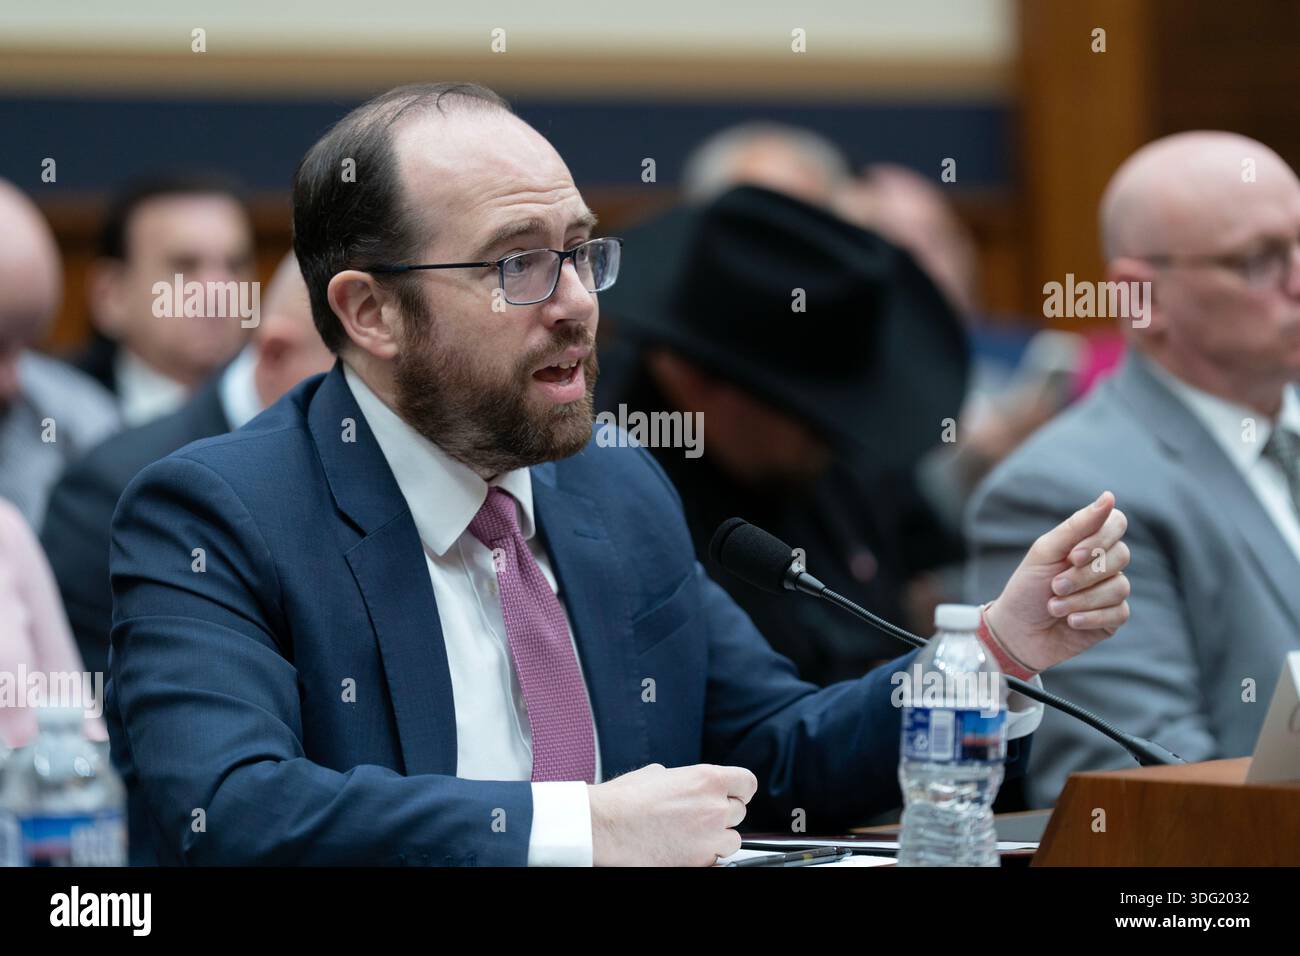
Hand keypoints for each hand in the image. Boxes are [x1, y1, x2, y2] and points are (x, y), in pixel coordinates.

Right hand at [587, 762, 757, 865]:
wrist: (606, 827)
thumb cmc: (625, 800)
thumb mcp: (659, 774)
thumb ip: (686, 780)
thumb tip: (690, 786)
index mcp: (707, 780)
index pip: (747, 783)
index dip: (739, 788)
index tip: (734, 793)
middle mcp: (714, 808)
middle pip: (739, 812)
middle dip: (722, 813)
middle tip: (699, 814)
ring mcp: (709, 838)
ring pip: (732, 840)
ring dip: (717, 837)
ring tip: (692, 834)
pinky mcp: (699, 863)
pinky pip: (715, 860)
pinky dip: (704, 856)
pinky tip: (683, 848)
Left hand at [984, 491, 1130, 672]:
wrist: (1016, 632)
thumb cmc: (1027, 588)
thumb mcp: (1045, 552)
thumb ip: (1078, 525)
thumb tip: (1110, 496)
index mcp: (1086, 542)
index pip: (1116, 523)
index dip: (1101, 538)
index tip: (1072, 556)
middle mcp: (1104, 564)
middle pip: (1121, 555)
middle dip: (1084, 574)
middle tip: (1055, 586)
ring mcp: (1110, 591)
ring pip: (1119, 587)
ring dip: (1081, 599)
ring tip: (1054, 607)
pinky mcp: (1112, 618)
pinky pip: (1118, 612)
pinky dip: (1090, 617)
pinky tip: (1069, 622)